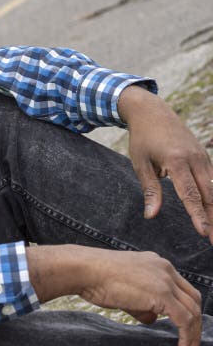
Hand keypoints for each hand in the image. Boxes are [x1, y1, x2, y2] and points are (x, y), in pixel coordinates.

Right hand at [27, 245, 202, 345]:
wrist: (84, 269)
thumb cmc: (95, 278)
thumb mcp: (124, 290)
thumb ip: (142, 304)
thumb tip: (152, 319)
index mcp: (156, 264)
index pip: (181, 288)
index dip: (185, 309)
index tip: (183, 328)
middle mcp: (165, 268)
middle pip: (193, 298)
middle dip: (196, 322)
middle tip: (192, 341)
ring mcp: (165, 280)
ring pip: (193, 310)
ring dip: (194, 333)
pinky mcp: (162, 294)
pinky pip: (184, 319)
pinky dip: (188, 335)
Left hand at [118, 85, 212, 242]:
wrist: (152, 112)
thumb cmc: (142, 139)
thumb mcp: (140, 163)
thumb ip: (150, 190)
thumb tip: (151, 216)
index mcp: (177, 161)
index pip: (190, 194)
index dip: (197, 215)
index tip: (203, 233)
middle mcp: (195, 159)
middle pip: (210, 195)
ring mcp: (203, 157)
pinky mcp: (205, 157)